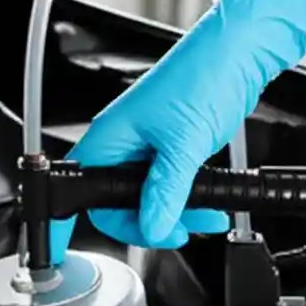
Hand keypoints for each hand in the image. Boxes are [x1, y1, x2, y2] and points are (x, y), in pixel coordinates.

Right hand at [48, 0, 305, 263]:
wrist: (239, 53)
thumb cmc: (203, 75)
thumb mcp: (184, 145)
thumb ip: (166, 193)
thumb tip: (153, 228)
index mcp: (109, 138)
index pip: (81, 195)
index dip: (75, 225)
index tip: (66, 252)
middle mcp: (122, 143)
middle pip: (119, 204)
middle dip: (149, 222)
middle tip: (176, 230)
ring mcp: (147, 145)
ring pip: (148, 198)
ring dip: (175, 213)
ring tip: (205, 216)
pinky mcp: (171, 145)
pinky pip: (168, 185)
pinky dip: (187, 199)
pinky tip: (208, 203)